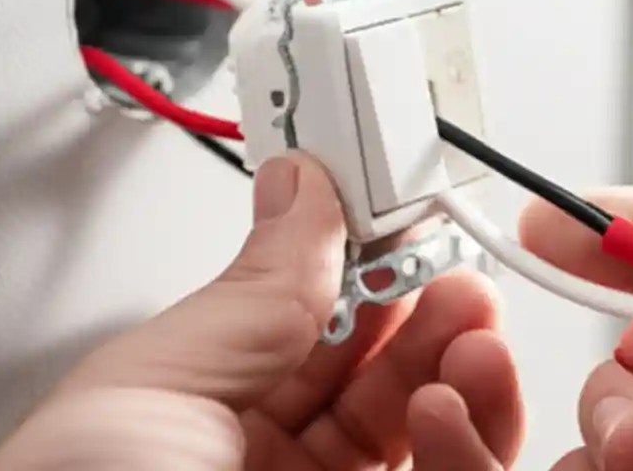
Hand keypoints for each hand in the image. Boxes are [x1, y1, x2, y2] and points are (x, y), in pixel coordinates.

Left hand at [0, 153, 523, 469]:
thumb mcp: (157, 385)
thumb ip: (255, 289)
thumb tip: (302, 188)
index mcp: (203, 426)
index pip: (315, 333)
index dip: (368, 271)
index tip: (407, 221)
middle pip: (388, 386)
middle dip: (435, 320)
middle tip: (457, 274)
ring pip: (440, 443)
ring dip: (469, 375)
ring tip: (468, 330)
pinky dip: (475, 445)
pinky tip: (459, 399)